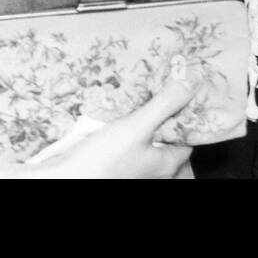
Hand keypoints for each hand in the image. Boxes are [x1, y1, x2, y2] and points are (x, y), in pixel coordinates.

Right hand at [27, 77, 197, 178]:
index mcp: (167, 162)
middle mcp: (152, 164)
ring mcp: (133, 162)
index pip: (188, 134)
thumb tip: (194, 80)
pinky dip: (128, 120)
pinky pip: (128, 135)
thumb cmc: (103, 160)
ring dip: (145, 112)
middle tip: (163, 82)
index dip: (189, 111)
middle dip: (166, 108)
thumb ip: (166, 103)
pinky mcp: (114, 157)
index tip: (186, 87)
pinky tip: (121, 105)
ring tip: (143, 87)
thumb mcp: (138, 126)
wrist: (63, 178)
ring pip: (147, 132)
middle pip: (168, 132)